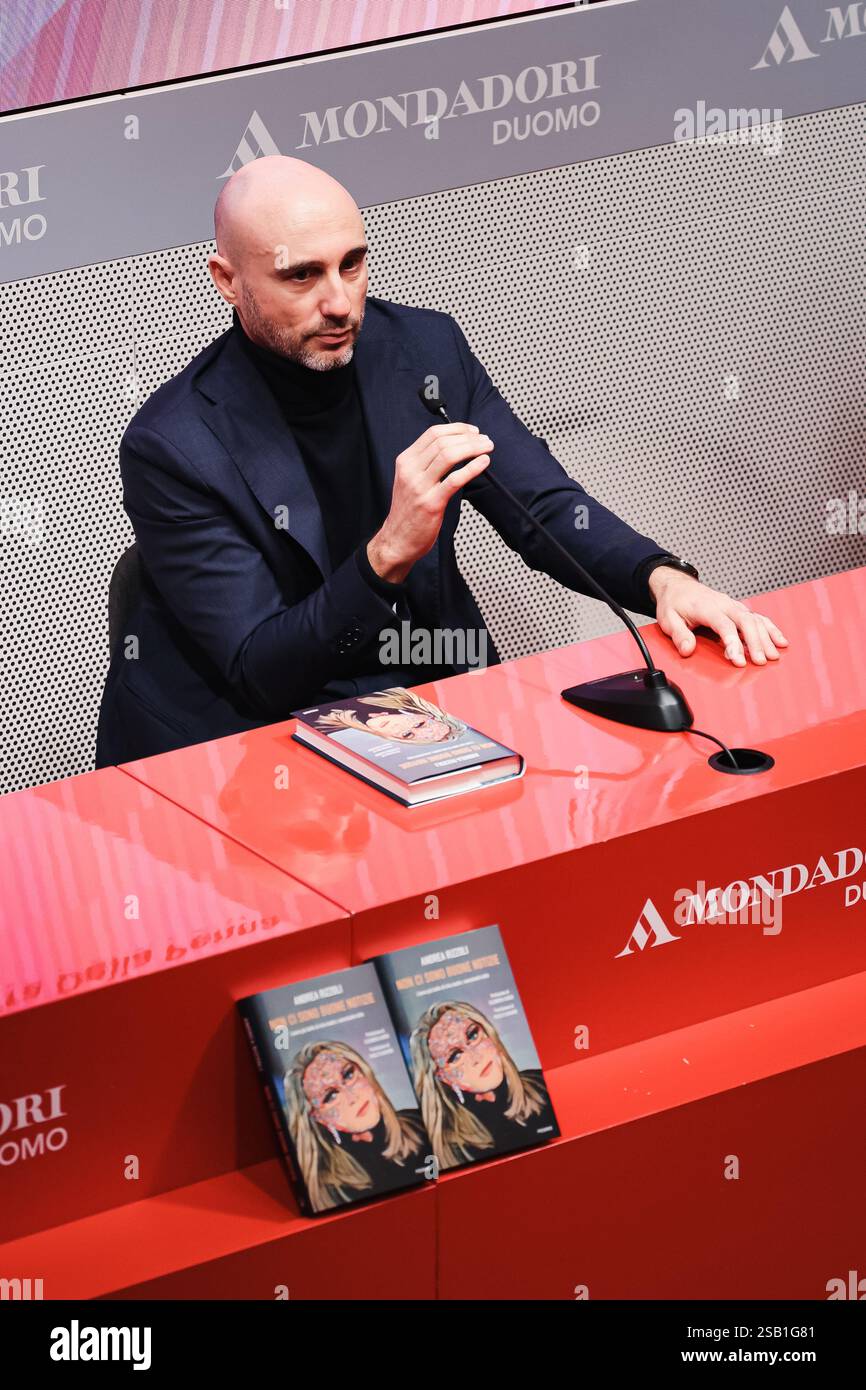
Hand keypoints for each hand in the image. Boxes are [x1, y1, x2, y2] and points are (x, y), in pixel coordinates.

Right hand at [367, 423, 492, 581]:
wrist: (397, 540)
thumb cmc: (408, 511)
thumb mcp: (410, 480)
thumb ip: (425, 463)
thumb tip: (453, 446)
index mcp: (405, 461)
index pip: (433, 433)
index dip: (456, 428)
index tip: (472, 431)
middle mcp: (410, 471)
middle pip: (443, 442)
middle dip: (468, 437)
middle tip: (484, 440)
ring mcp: (420, 487)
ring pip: (449, 456)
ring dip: (473, 448)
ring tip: (487, 448)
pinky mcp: (431, 503)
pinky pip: (454, 480)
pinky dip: (472, 468)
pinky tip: (483, 462)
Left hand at [648, 568, 788, 666]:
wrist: (678, 586)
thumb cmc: (674, 603)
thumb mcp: (668, 620)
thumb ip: (679, 635)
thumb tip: (687, 650)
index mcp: (706, 607)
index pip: (724, 625)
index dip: (732, 643)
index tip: (738, 660)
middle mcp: (724, 604)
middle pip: (745, 621)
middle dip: (755, 642)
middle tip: (760, 661)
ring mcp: (733, 606)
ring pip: (754, 620)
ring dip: (766, 638)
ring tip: (773, 657)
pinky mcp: (738, 609)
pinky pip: (758, 618)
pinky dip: (771, 629)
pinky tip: (781, 641)